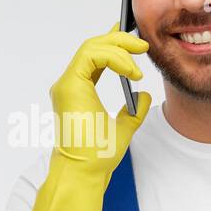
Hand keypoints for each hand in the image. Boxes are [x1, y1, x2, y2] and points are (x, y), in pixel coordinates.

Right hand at [8, 22, 152, 210]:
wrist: (86, 171)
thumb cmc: (97, 156)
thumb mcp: (124, 128)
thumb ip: (132, 110)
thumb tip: (142, 95)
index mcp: (79, 90)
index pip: (95, 56)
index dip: (114, 43)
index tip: (136, 40)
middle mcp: (70, 84)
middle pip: (93, 46)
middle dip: (120, 39)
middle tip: (143, 43)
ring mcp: (67, 84)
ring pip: (91, 47)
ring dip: (119, 46)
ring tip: (140, 55)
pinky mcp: (69, 86)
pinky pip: (91, 57)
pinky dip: (114, 58)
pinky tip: (131, 70)